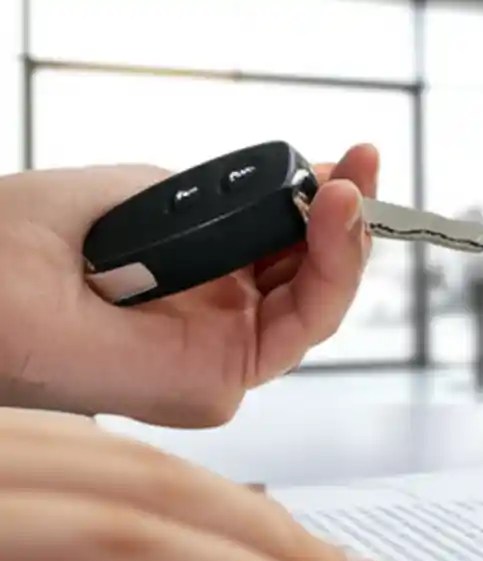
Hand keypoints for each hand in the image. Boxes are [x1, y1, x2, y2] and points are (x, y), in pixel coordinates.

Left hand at [0, 145, 377, 427]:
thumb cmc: (19, 247)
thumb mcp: (145, 197)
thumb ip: (222, 204)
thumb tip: (292, 193)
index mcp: (194, 281)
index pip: (283, 251)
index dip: (321, 209)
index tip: (347, 163)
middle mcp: (212, 324)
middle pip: (313, 282)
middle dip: (346, 222)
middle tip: (359, 172)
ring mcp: (216, 357)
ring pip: (317, 309)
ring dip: (346, 245)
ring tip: (347, 192)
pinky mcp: (214, 387)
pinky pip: (296, 333)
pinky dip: (330, 274)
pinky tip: (327, 221)